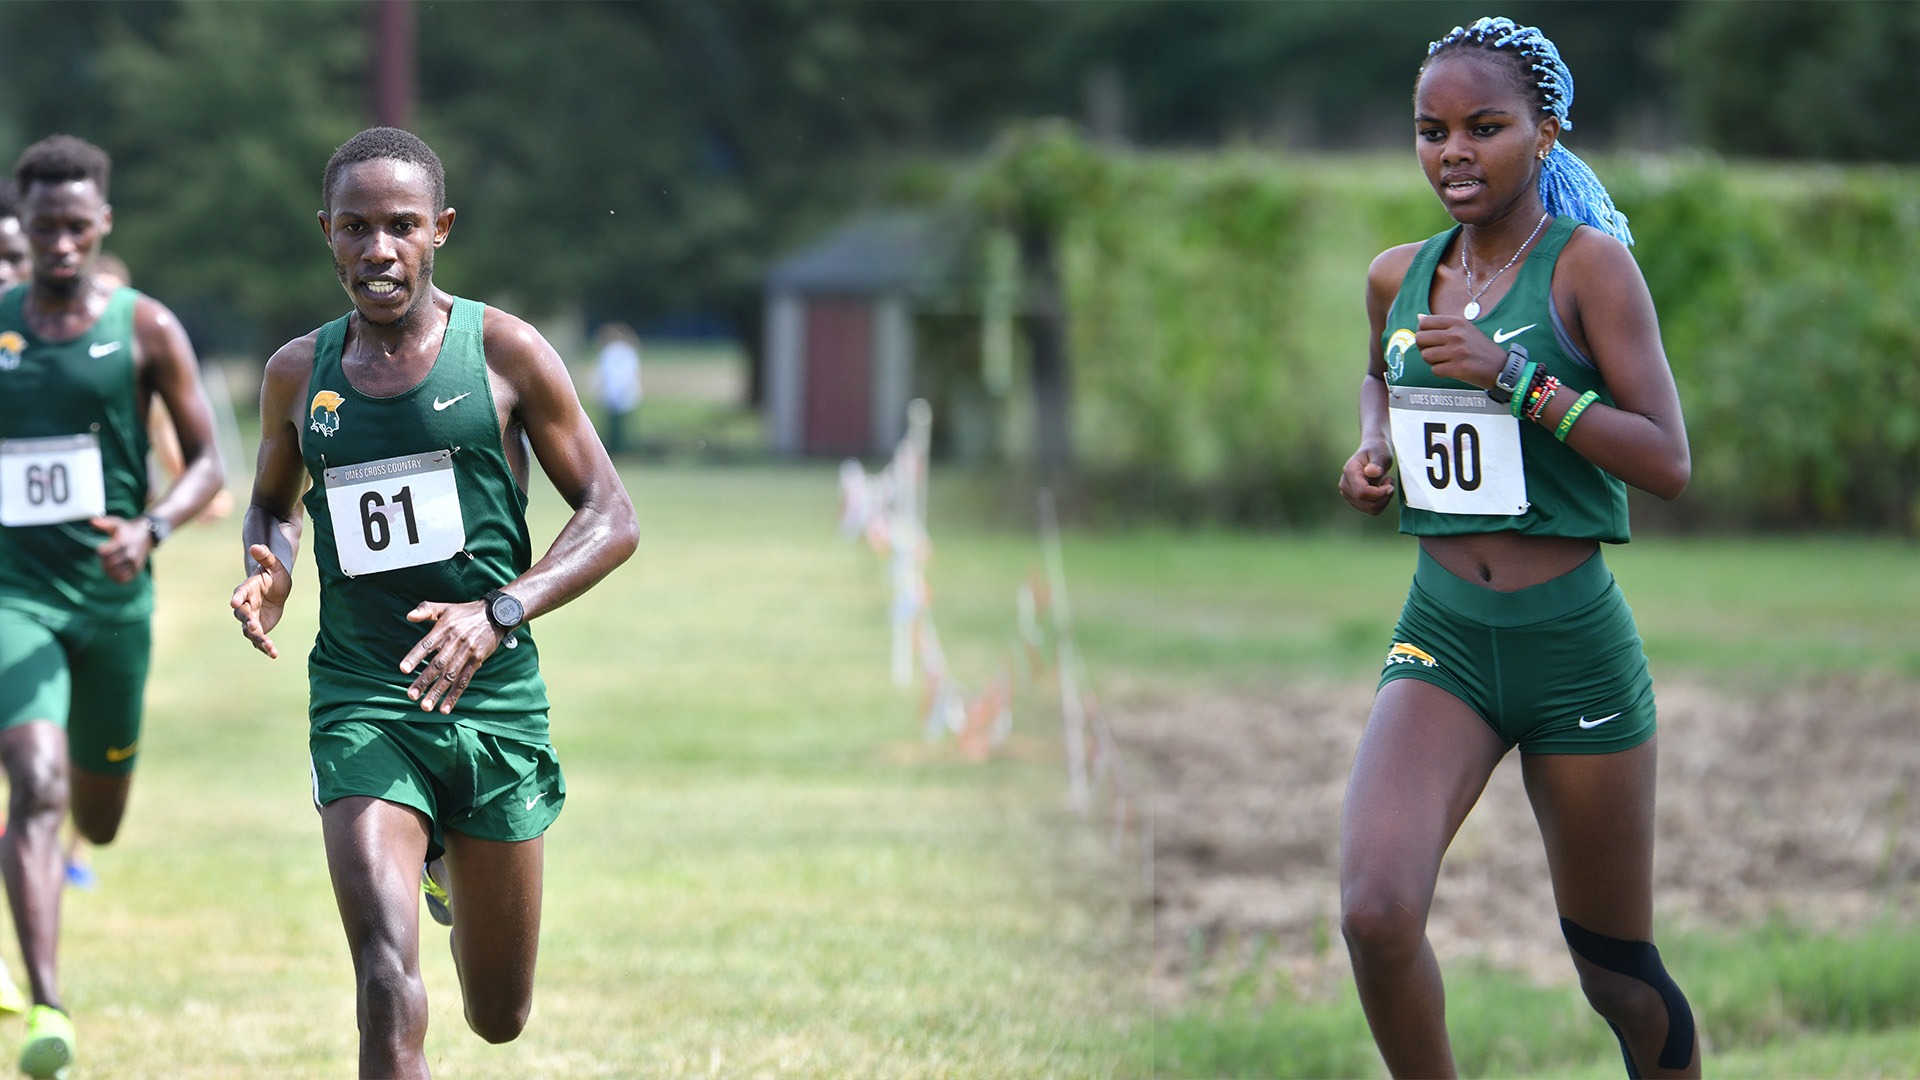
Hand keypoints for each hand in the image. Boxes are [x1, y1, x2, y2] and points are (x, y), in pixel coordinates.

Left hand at [90, 515, 152, 583]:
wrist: (147, 534)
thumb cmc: (128, 529)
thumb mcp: (116, 523)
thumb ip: (103, 523)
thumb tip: (92, 521)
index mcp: (123, 542)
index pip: (105, 553)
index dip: (100, 551)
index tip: (101, 548)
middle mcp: (130, 553)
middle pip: (109, 564)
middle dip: (103, 562)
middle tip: (104, 558)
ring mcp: (134, 562)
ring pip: (117, 573)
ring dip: (108, 571)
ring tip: (108, 565)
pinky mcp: (137, 569)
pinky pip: (125, 579)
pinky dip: (117, 578)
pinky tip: (114, 572)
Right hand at [231, 543, 292, 658]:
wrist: (276, 590)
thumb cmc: (274, 576)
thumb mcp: (275, 566)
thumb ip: (266, 557)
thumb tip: (256, 546)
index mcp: (247, 589)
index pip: (240, 593)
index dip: (237, 598)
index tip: (234, 603)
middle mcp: (245, 606)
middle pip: (243, 615)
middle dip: (247, 620)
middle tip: (253, 626)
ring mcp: (250, 618)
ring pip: (250, 631)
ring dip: (258, 638)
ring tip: (269, 646)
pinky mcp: (257, 628)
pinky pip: (259, 639)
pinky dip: (265, 647)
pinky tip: (274, 654)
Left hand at [399, 600, 504, 714]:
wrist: (496, 614)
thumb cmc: (465, 612)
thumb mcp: (445, 607)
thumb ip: (425, 609)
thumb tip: (408, 616)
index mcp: (444, 628)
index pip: (426, 645)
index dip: (415, 657)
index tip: (402, 670)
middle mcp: (455, 641)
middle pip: (437, 664)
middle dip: (424, 681)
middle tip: (410, 696)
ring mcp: (467, 652)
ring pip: (450, 675)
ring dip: (438, 692)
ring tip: (426, 706)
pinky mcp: (477, 660)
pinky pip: (465, 680)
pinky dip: (455, 695)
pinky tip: (445, 708)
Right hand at [1339, 442, 1396, 514]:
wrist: (1372, 451)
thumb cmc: (1378, 450)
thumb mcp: (1381, 453)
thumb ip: (1377, 463)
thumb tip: (1371, 472)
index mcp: (1350, 471)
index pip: (1362, 492)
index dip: (1379, 493)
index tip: (1391, 485)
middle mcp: (1345, 485)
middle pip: (1367, 504)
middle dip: (1384, 497)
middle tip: (1390, 482)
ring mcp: (1348, 494)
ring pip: (1371, 509)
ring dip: (1383, 499)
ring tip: (1386, 484)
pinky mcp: (1355, 500)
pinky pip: (1372, 509)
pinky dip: (1381, 502)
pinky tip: (1382, 489)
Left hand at [1414, 313, 1502, 390]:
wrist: (1501, 367)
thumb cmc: (1479, 348)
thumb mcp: (1465, 329)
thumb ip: (1442, 324)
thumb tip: (1419, 317)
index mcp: (1458, 322)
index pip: (1424, 322)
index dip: (1422, 332)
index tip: (1429, 339)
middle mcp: (1457, 334)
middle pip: (1420, 338)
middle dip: (1423, 347)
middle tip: (1434, 352)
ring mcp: (1458, 351)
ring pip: (1425, 356)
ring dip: (1431, 361)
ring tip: (1444, 360)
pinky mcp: (1459, 368)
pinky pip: (1435, 370)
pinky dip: (1440, 371)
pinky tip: (1451, 369)